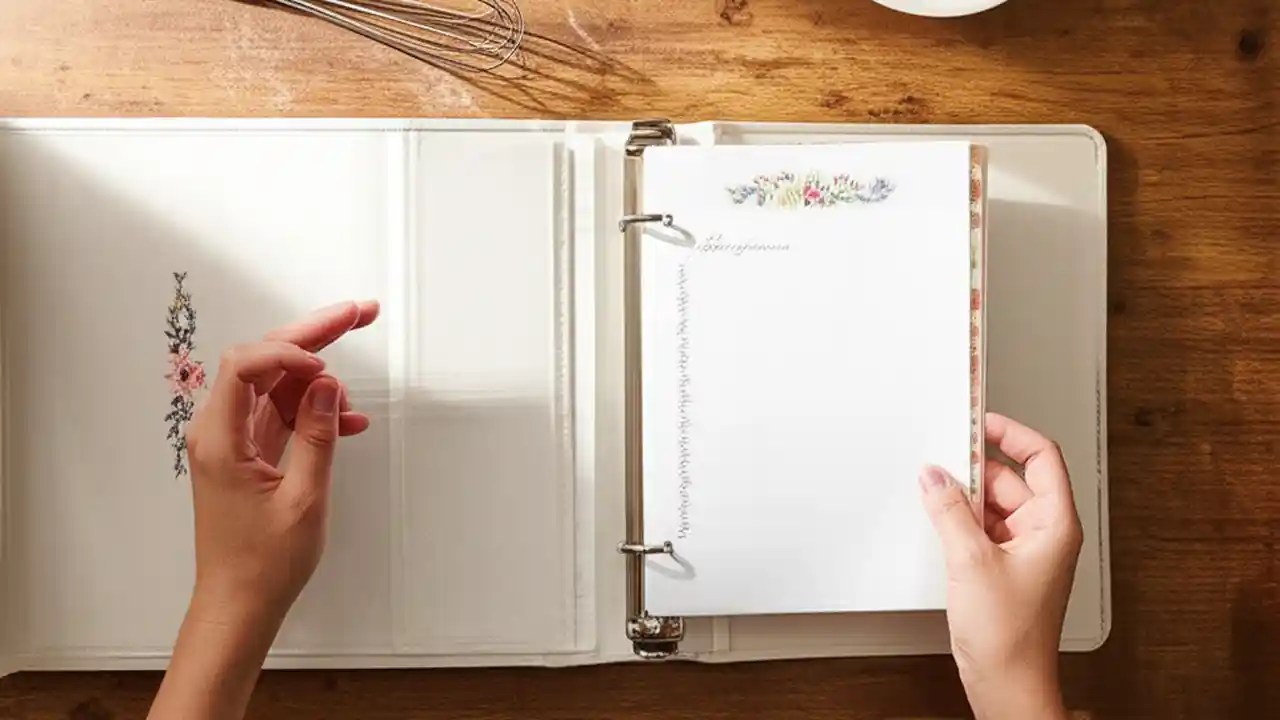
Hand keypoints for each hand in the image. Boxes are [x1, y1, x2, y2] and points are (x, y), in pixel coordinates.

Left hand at [149, 300, 378, 719]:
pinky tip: (350, 419)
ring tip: (360, 382)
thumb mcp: (304, 499)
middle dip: (312, 335)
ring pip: (276, 383)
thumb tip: (329, 386)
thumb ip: (318, 435)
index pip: (246, 365)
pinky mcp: (251, 453)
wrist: (239, 604)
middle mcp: (221, 430)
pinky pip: (283, 413)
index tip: (327, 368)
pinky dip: (315, 410)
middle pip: (263, 361)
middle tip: (359, 312)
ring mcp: (236, 440)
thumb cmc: (263, 563)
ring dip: (319, 377)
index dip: (289, 353)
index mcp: (221, 438)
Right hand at [919, 413, 1082, 719]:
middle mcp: (1045, 534)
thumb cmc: (1010, 639)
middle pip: (1012, 480)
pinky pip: (983, 529)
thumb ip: (949, 511)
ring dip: (965, 498)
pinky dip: (960, 521)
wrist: (1007, 686)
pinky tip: (938, 522)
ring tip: (936, 494)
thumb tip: (934, 477)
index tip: (981, 421)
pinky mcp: (1003, 569)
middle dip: (976, 469)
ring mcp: (1025, 553)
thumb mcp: (970, 561)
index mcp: (1055, 525)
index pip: (1041, 457)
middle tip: (944, 459)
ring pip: (994, 506)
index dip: (1011, 433)